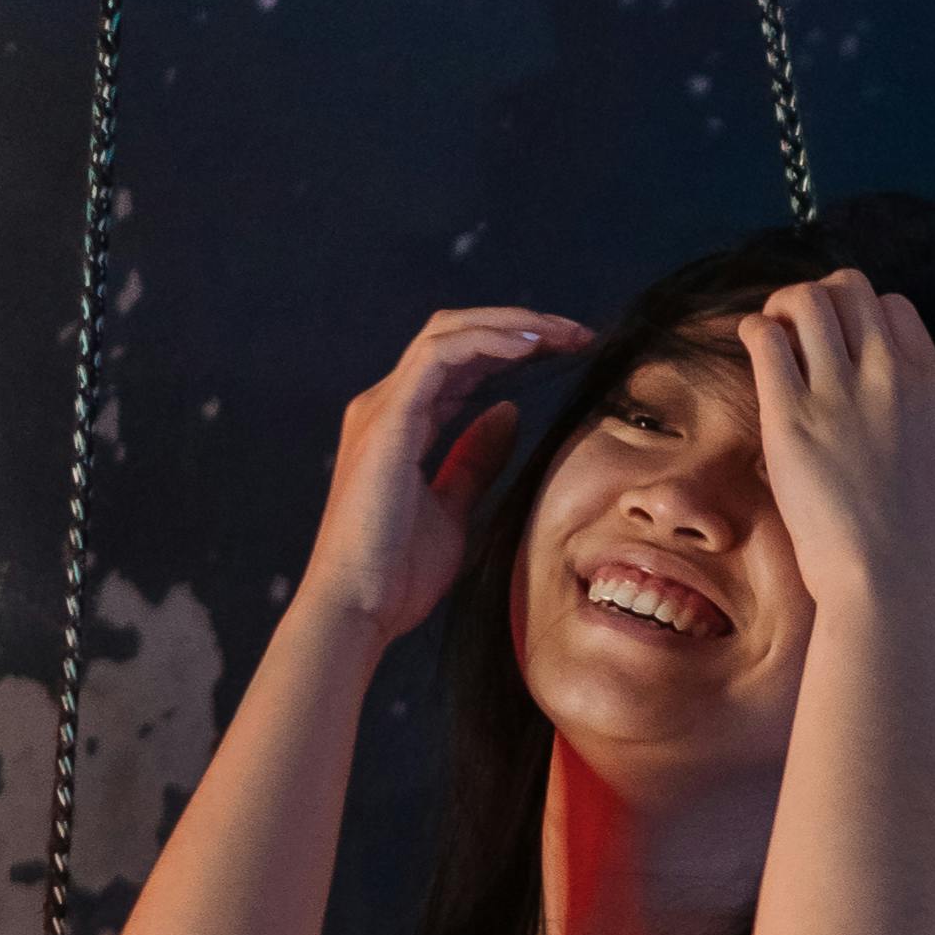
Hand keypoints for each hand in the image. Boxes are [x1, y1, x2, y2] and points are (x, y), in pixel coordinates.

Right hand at [298, 304, 591, 645]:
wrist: (359, 609)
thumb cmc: (397, 575)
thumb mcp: (455, 510)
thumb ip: (476, 461)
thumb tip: (509, 416)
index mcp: (401, 424)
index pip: (458, 363)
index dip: (510, 350)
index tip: (565, 355)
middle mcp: (386, 405)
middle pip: (454, 335)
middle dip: (518, 326)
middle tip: (575, 334)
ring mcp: (384, 408)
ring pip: (448, 333)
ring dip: (511, 325)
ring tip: (562, 333)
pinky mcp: (390, 419)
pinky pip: (442, 356)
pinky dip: (488, 342)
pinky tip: (530, 346)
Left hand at [739, 269, 934, 625]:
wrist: (891, 582)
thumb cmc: (916, 542)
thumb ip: (920, 413)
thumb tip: (892, 396)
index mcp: (934, 385)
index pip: (895, 307)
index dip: (865, 316)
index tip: (846, 343)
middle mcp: (891, 374)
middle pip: (851, 289)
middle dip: (821, 299)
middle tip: (800, 329)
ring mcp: (841, 392)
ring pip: (807, 299)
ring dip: (783, 307)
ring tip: (773, 333)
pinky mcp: (792, 416)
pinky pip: (766, 338)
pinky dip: (755, 330)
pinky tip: (753, 346)